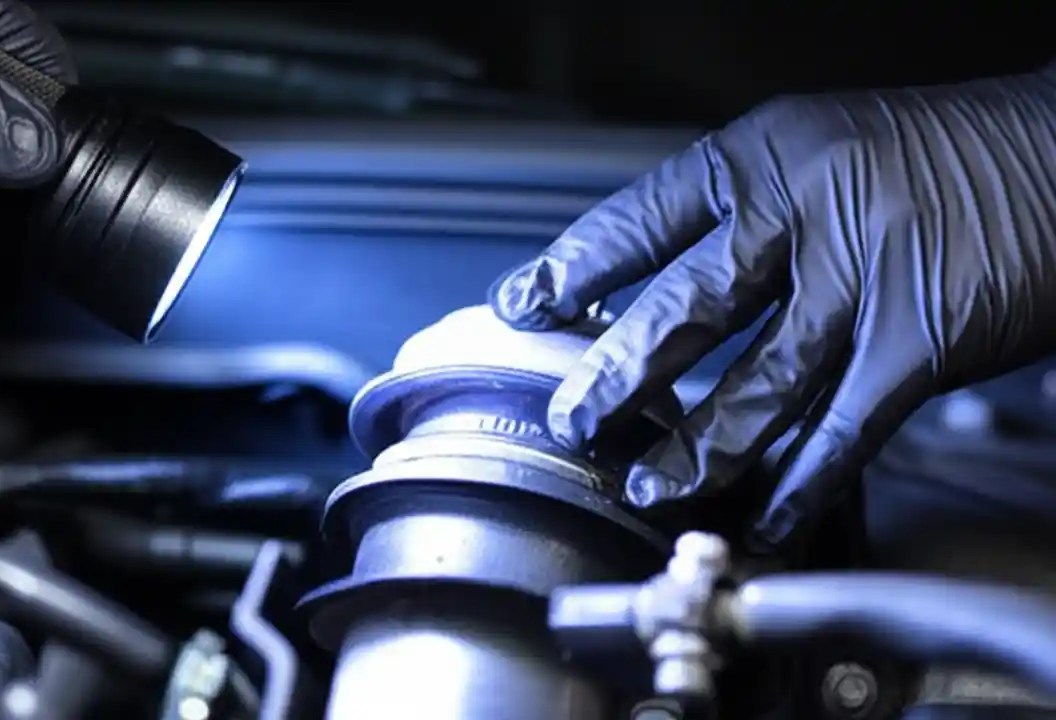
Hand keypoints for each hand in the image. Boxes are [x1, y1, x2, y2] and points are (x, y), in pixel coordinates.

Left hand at [490, 67, 1055, 551]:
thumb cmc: (930, 151)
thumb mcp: (816, 148)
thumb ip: (740, 214)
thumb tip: (654, 281)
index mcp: (762, 159)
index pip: (639, 221)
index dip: (572, 269)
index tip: (522, 306)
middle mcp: (802, 216)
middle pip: (682, 312)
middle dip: (617, 377)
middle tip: (573, 419)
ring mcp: (863, 284)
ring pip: (755, 386)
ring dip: (696, 447)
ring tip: (647, 485)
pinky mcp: (920, 344)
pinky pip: (844, 432)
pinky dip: (802, 482)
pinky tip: (767, 515)